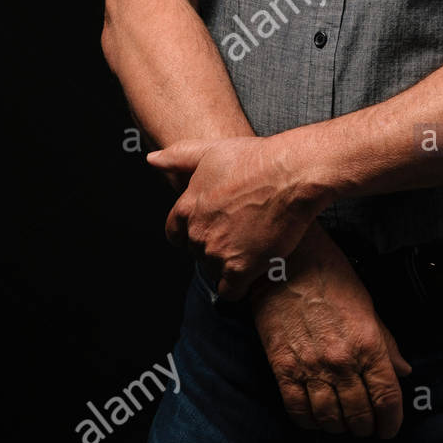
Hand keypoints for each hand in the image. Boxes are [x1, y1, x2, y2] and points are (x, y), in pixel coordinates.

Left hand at [146, 135, 327, 300]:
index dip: (192, 232)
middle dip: (214, 245)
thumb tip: (152, 159)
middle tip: (239, 233)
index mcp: (187, 208)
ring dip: (228, 264)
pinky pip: (230, 291)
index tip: (212, 227)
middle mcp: (197, 233)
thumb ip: (178, 157)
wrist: (289, 174)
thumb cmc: (255, 159)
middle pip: (197, 252)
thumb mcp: (211, 150)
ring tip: (251, 248)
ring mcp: (217, 252)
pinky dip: (239, 286)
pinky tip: (252, 273)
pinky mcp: (240, 268)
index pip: (175, 234)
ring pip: (213, 270)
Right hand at [249, 224, 411, 438]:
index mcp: (367, 344)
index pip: (387, 398)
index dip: (392, 421)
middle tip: (366, 427)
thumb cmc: (329, 277)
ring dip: (340, 428)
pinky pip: (297, 409)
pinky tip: (316, 420)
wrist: (287, 261)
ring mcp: (310, 366)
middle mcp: (341, 361)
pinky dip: (309, 422)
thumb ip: (386, 342)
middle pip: (360, 414)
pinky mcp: (283, 368)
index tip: (389, 429)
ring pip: (330, 418)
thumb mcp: (367, 306)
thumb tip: (403, 371)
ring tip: (343, 425)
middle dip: (366, 427)